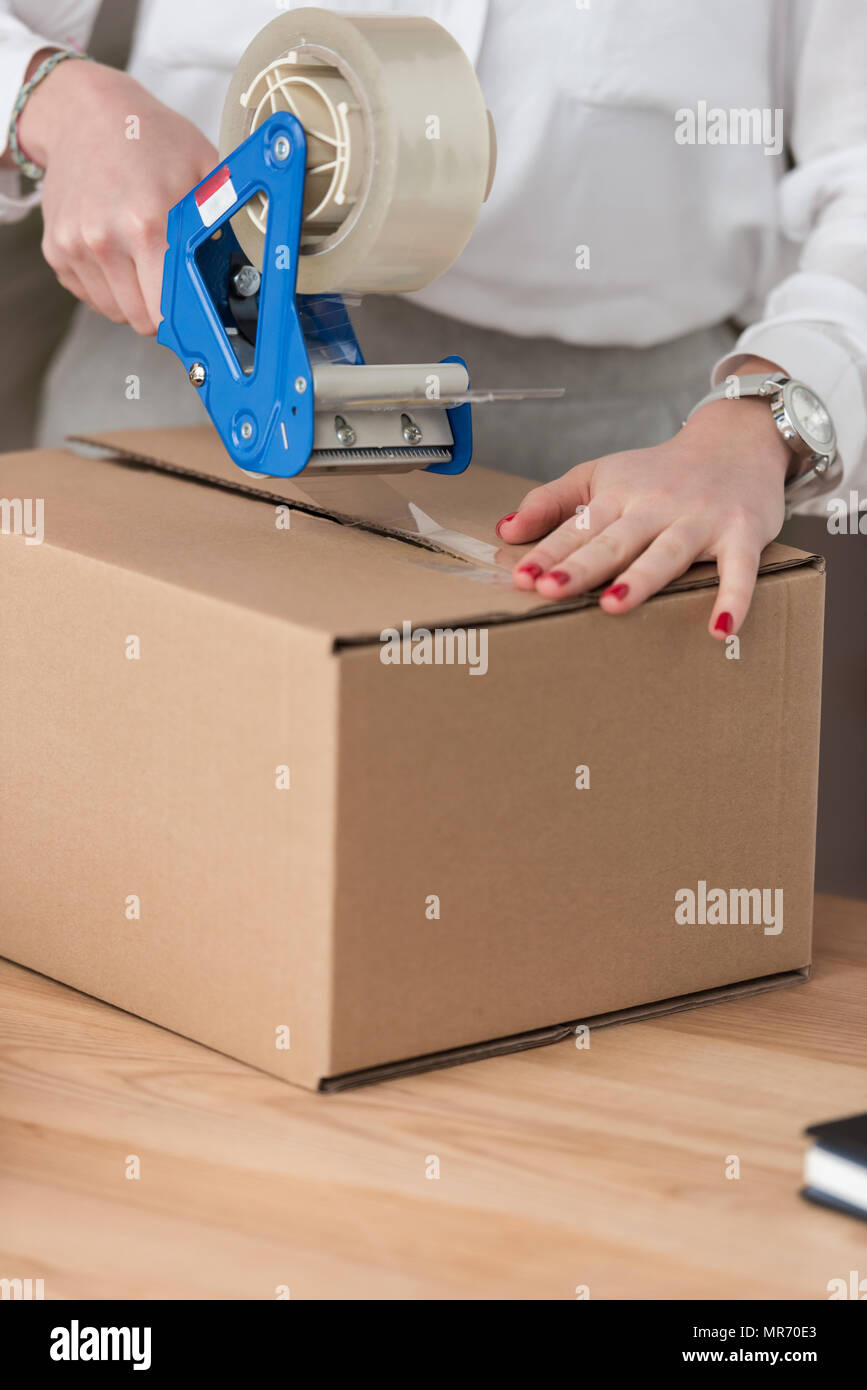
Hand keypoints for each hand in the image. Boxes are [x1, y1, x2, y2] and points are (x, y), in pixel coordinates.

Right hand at [17, 55, 216, 333]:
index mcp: (147, 225)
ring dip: (135, 298)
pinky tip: (117, 251)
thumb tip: (258, 265)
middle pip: (142, 321)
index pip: (168, 312)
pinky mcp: (55, 250)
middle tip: (171, 276)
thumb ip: (229, 220)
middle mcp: (104, 240)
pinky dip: (108, 285)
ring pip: (116, 312)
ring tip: (143, 258)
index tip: (197, 315)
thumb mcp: (204, 168)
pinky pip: (91, 296)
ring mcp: (74, 246)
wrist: (82, 112)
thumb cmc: (150, 138)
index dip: (188, 320)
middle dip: (162, 309)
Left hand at [496, 360, 792, 637]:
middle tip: (552, 590)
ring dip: (641, 579)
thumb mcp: (602, 474)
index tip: (520, 578)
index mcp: (618, 495)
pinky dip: (733, 598)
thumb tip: (506, 530)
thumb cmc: (661, 472)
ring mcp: (700, 521)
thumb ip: (553, 501)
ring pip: (666, 552)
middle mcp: (655, 506)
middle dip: (583, 566)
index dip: (549, 553)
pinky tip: (720, 629)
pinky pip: (738, 570)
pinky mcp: (742, 534)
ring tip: (613, 606)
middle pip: (615, 540)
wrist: (737, 441)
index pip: (578, 528)